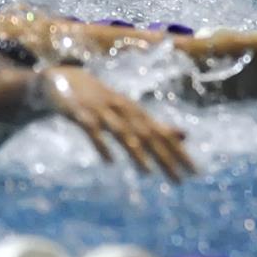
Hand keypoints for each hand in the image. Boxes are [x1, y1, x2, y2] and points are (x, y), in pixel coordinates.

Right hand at [38, 68, 195, 182]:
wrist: (62, 78)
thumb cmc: (102, 101)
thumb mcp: (132, 113)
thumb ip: (156, 126)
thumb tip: (185, 136)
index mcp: (137, 112)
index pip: (163, 134)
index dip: (179, 152)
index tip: (194, 172)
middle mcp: (124, 110)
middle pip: (148, 135)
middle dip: (165, 156)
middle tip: (180, 179)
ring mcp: (102, 111)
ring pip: (123, 133)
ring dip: (137, 152)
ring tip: (149, 172)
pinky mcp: (80, 114)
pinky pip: (93, 130)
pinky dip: (102, 144)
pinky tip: (109, 161)